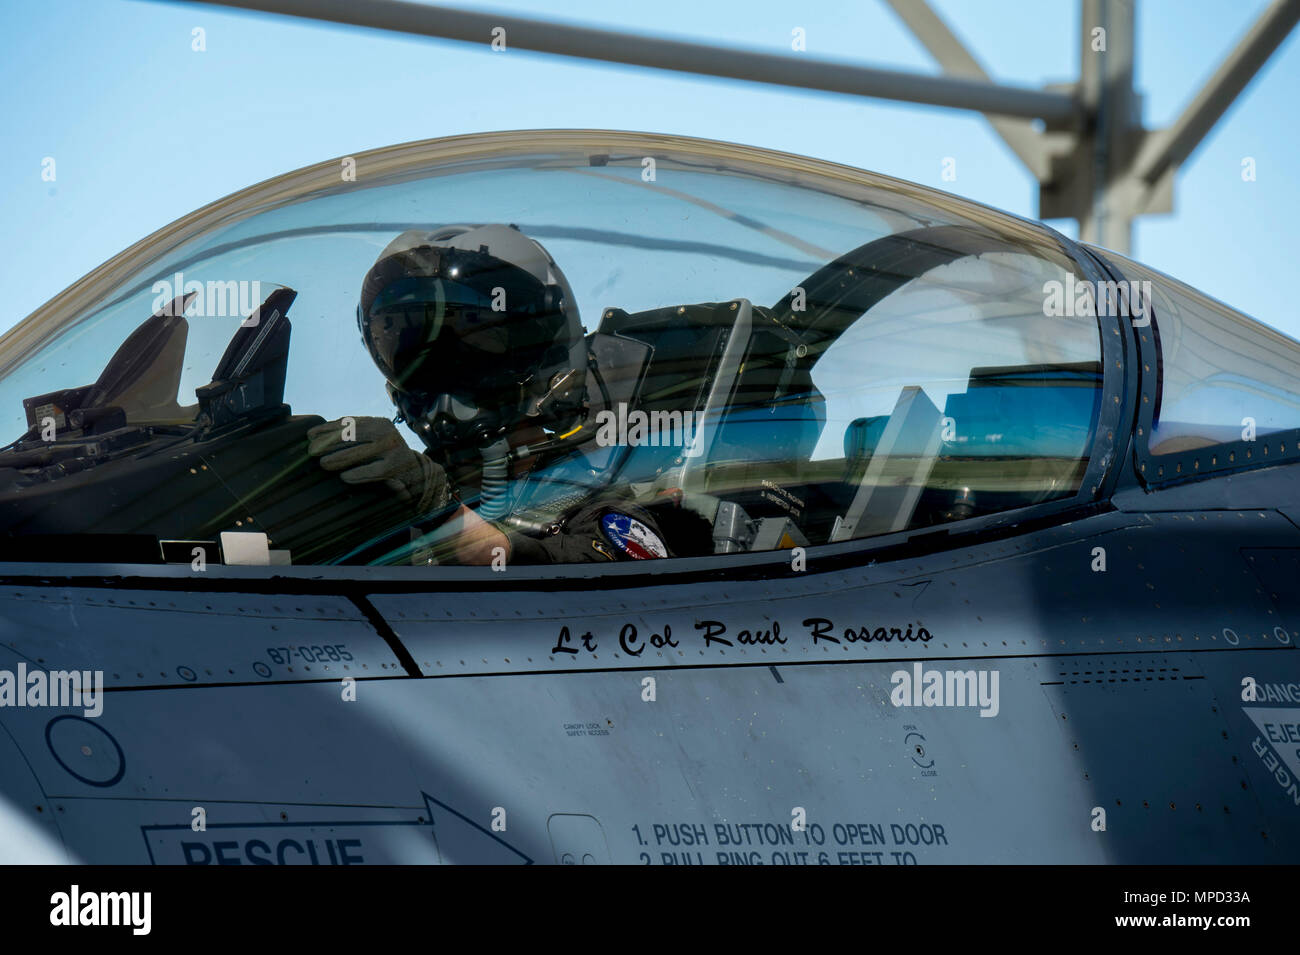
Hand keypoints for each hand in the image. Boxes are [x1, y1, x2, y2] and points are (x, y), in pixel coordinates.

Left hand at [307, 415, 448, 514]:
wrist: (417, 474)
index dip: (328, 428)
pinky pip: (371, 471)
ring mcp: (392, 449)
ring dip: (338, 459)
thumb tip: (320, 435)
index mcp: (380, 423)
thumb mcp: (374, 440)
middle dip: (328, 443)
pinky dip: (357, 474)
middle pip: (351, 436)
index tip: (310, 434)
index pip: (349, 423)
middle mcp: (387, 433)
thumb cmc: (387, 457)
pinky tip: (344, 477)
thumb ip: (355, 436)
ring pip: (359, 453)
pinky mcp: (395, 467)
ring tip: (323, 464)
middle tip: (312, 450)